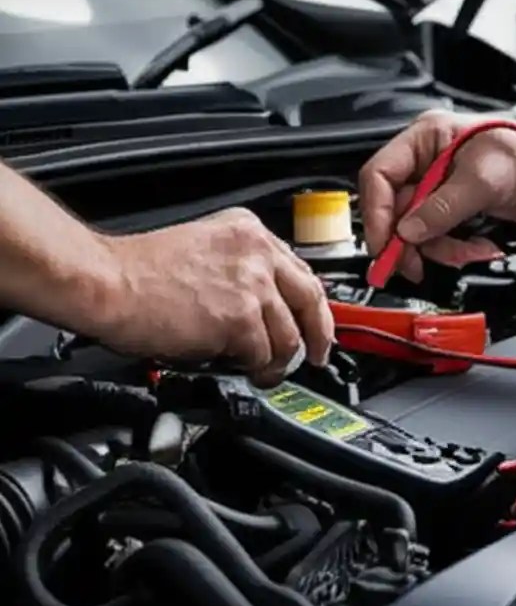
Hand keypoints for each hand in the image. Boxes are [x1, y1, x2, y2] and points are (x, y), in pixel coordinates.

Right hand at [97, 208, 333, 386]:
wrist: (107, 283)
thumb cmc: (138, 272)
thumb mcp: (205, 251)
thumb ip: (242, 269)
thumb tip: (266, 305)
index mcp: (249, 232)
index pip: (301, 272)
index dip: (313, 305)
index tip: (316, 322)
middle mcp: (257, 254)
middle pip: (311, 301)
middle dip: (319, 336)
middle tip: (317, 356)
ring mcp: (251, 285)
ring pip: (289, 336)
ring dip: (279, 361)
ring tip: (266, 372)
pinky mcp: (239, 319)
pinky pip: (261, 355)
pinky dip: (252, 367)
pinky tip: (241, 369)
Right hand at [358, 110, 515, 278]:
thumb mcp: (486, 180)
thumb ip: (442, 207)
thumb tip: (407, 231)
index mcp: (428, 138)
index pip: (380, 175)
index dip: (377, 213)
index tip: (386, 246)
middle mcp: (431, 160)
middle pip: (395, 208)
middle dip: (409, 241)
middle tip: (414, 267)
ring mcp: (446, 186)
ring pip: (419, 230)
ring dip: (441, 249)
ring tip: (469, 252)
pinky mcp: (462, 209)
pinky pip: (443, 237)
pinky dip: (458, 250)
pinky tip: (482, 247)